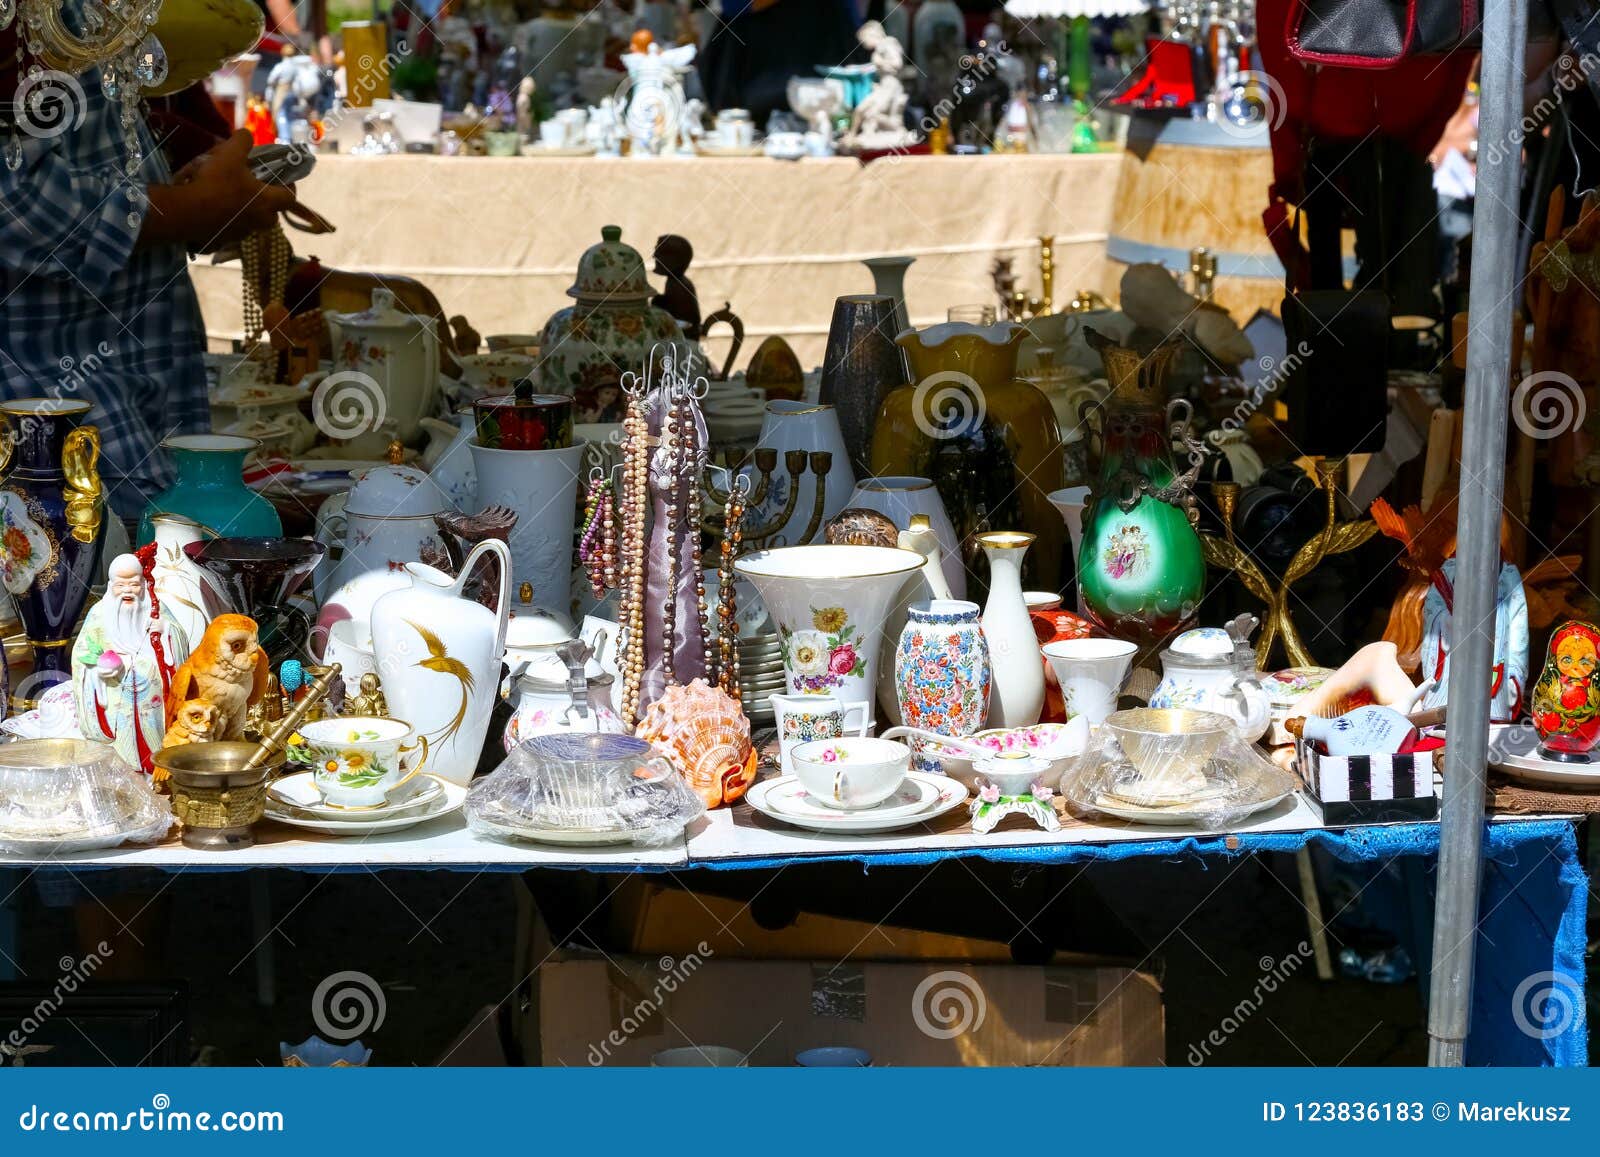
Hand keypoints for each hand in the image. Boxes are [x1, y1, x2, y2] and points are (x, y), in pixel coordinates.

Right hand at [145, 131, 295, 250]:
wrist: (186, 212)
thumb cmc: (215, 182)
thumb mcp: (229, 154)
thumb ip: (242, 141)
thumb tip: (246, 134)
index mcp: (268, 202)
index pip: (290, 197)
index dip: (289, 185)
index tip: (282, 177)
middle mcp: (261, 221)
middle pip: (273, 211)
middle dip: (268, 199)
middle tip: (256, 185)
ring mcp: (244, 232)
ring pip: (254, 219)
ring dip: (248, 207)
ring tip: (234, 193)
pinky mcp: (227, 239)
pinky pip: (236, 226)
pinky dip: (231, 216)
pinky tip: (217, 204)